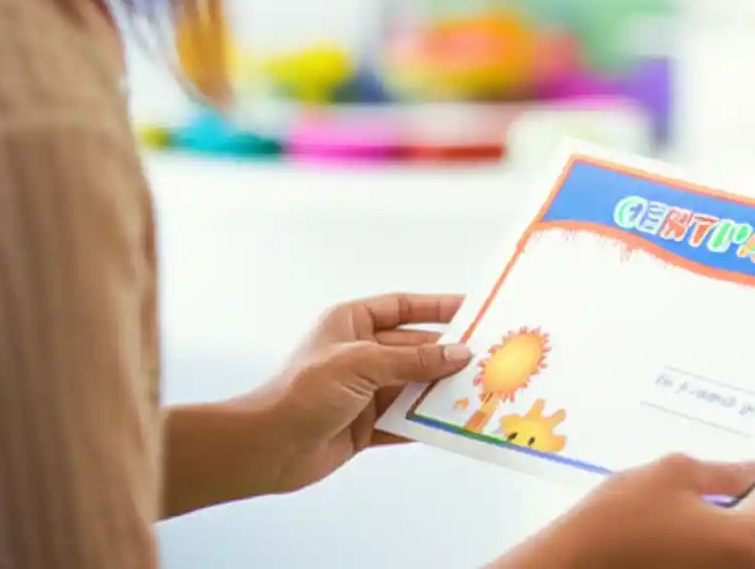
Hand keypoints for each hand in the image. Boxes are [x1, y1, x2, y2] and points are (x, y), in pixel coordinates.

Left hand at [256, 293, 472, 492]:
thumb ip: (413, 360)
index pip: (402, 307)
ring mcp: (364, 390)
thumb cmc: (302, 392)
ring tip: (480, 390)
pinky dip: (428, 421)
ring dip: (442, 389)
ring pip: (414, 385)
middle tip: (486, 357)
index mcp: (350, 323)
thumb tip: (459, 353)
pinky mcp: (367, 423)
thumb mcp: (362, 364)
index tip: (472, 309)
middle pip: (414, 348)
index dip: (436, 307)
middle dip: (447, 354)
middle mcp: (359, 353)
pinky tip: (455, 422)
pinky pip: (406, 419)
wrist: (267, 448)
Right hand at [494, 432, 754, 568]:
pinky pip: (729, 544)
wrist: (574, 564)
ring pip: (754, 532)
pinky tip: (717, 487)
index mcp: (749, 541)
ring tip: (749, 454)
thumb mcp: (676, 473)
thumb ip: (726, 471)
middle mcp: (746, 566)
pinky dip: (732, 514)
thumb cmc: (623, 516)